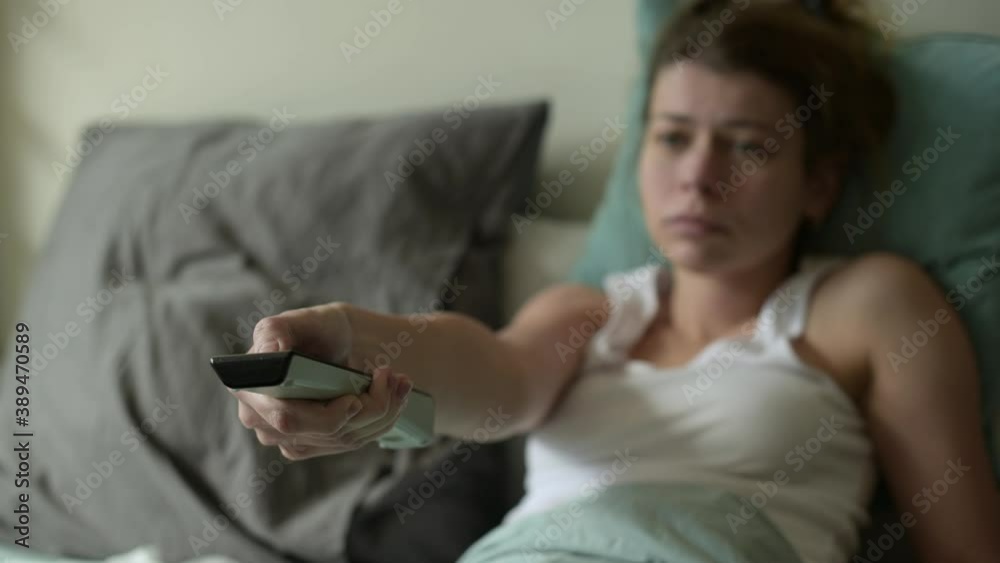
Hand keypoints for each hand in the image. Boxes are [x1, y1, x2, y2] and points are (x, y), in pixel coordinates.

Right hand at [231, 303, 412, 459]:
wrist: (338, 343)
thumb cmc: (317, 328)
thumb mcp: (300, 320)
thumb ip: (276, 330)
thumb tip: (273, 352)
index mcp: (251, 389)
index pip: (286, 419)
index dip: (325, 416)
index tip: (355, 400)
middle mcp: (263, 421)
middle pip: (322, 432)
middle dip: (366, 408)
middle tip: (390, 377)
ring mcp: (288, 438)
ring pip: (344, 438)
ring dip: (383, 410)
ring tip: (400, 380)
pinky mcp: (314, 445)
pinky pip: (351, 442)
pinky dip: (381, 420)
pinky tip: (395, 395)